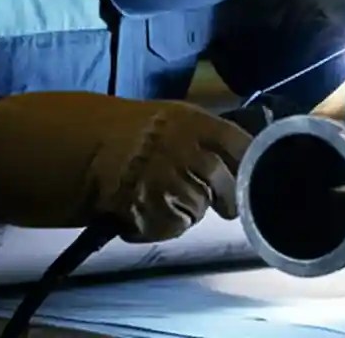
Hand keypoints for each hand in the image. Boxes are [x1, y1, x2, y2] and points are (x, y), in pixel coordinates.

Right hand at [97, 100, 252, 242]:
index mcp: (192, 122)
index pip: (238, 144)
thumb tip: (250, 156)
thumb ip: (210, 135)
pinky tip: (154, 207)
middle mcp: (181, 149)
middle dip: (227, 197)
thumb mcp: (177, 118)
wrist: (90, 146)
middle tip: (224, 202)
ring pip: (200, 207)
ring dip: (193, 209)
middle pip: (223, 183)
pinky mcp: (146, 208)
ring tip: (171, 195)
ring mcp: (163, 180)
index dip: (248, 164)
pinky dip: (169, 223)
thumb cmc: (140, 133)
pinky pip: (175, 225)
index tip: (253, 176)